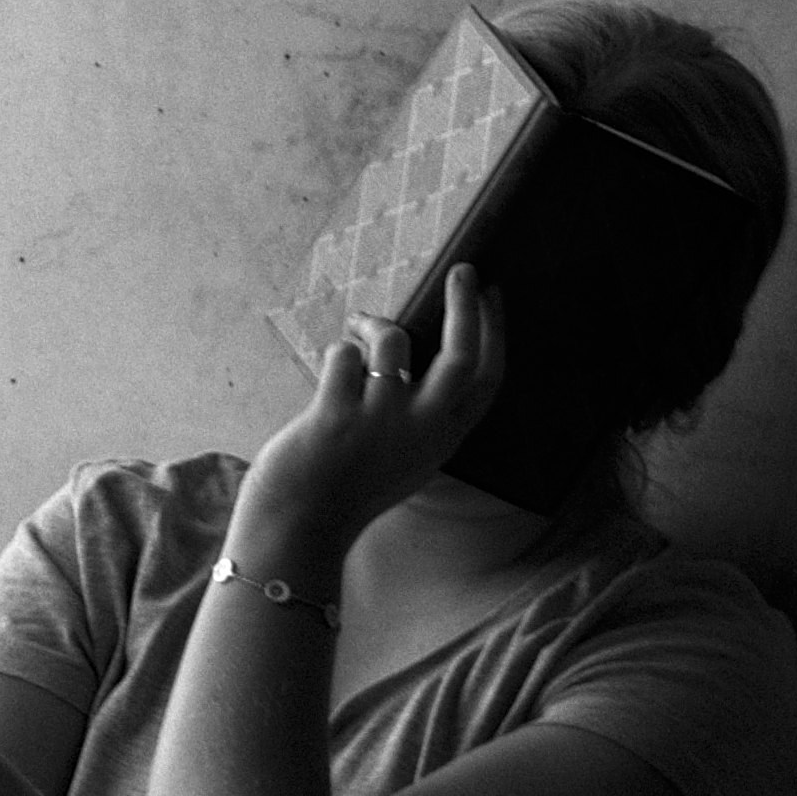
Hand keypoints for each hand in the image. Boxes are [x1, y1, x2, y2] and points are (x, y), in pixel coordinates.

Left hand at [239, 262, 504, 566]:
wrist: (300, 525)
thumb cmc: (349, 485)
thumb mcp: (407, 456)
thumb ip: (422, 414)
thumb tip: (414, 348)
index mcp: (444, 438)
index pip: (488, 379)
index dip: (496, 332)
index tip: (494, 294)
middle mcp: (422, 429)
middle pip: (461, 354)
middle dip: (465, 305)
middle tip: (463, 270)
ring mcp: (381, 422)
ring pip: (393, 340)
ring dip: (373, 322)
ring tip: (358, 328)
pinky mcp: (337, 415)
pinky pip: (344, 355)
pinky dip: (338, 350)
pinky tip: (330, 374)